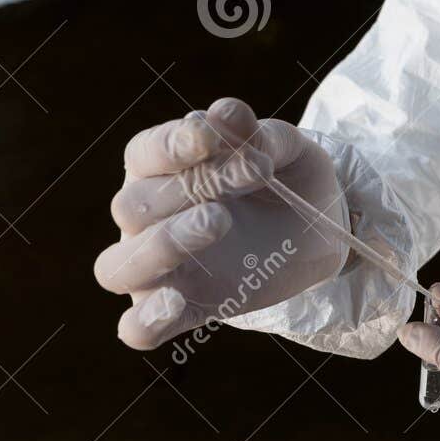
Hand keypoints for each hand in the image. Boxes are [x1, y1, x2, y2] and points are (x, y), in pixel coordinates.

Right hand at [94, 97, 348, 348]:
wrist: (321, 235)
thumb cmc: (290, 182)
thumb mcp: (291, 154)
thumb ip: (262, 135)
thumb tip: (227, 112)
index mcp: (163, 167)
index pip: (145, 153)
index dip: (172, 145)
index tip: (210, 138)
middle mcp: (148, 217)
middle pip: (132, 206)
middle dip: (182, 194)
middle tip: (241, 185)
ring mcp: (157, 268)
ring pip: (118, 266)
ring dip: (160, 246)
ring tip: (216, 224)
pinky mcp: (181, 310)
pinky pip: (137, 328)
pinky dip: (144, 322)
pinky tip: (173, 306)